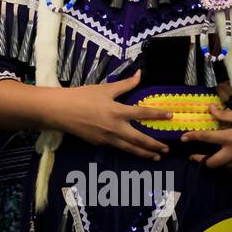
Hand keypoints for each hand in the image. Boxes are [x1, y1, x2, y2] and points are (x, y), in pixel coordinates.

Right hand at [55, 69, 173, 160]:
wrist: (61, 111)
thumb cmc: (82, 96)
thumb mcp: (104, 88)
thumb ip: (125, 84)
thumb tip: (140, 74)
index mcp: (118, 111)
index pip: (143, 113)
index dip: (158, 114)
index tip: (170, 116)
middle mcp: (115, 128)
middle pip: (140, 139)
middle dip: (155, 145)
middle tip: (166, 150)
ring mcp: (107, 138)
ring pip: (130, 149)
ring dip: (145, 153)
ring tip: (156, 157)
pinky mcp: (99, 144)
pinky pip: (117, 147)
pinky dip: (128, 150)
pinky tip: (133, 151)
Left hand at [181, 104, 231, 173]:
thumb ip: (224, 115)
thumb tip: (209, 109)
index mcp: (231, 138)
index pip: (205, 138)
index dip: (192, 137)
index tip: (183, 138)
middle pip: (210, 163)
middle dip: (200, 160)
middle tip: (194, 155)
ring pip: (223, 169)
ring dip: (216, 163)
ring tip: (213, 156)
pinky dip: (230, 167)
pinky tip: (230, 160)